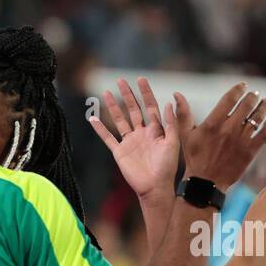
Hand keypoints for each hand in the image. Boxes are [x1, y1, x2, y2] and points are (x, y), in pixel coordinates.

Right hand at [89, 77, 181, 200]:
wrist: (154, 187)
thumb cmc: (167, 167)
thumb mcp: (172, 143)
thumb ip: (170, 124)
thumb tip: (167, 103)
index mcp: (155, 130)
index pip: (150, 107)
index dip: (145, 93)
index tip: (141, 79)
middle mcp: (141, 133)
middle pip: (133, 110)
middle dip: (127, 95)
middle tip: (120, 80)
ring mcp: (129, 142)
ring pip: (120, 120)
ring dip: (113, 107)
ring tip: (105, 92)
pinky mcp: (120, 152)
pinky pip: (108, 138)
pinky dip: (100, 129)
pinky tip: (93, 118)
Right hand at [178, 82, 265, 189]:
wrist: (205, 182)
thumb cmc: (194, 157)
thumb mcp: (185, 135)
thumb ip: (182, 113)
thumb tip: (176, 94)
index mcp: (213, 123)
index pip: (229, 99)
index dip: (238, 89)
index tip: (243, 85)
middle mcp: (228, 130)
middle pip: (246, 106)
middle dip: (252, 97)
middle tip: (255, 94)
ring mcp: (241, 141)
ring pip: (257, 119)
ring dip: (263, 108)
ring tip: (265, 103)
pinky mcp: (249, 152)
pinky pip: (263, 135)